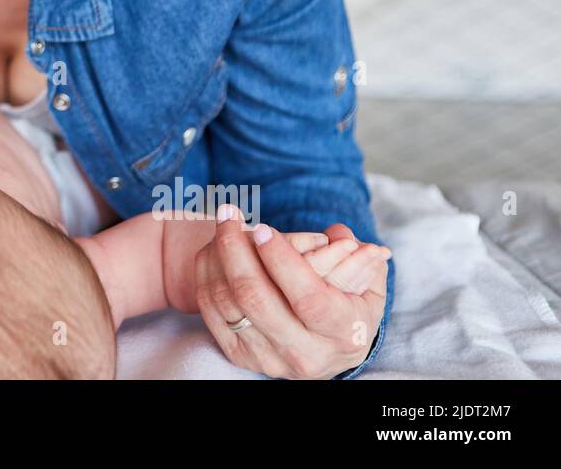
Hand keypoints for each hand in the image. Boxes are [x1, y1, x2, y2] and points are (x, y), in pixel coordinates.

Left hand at [194, 209, 389, 378]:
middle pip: (256, 298)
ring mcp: (268, 357)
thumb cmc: (349, 311)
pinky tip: (211, 248)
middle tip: (228, 213)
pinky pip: (211, 311)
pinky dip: (205, 275)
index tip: (262, 228)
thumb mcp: (367, 287)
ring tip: (221, 224)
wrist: (326, 354)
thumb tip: (340, 234)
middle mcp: (303, 352)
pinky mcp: (240, 355)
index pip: (308, 297)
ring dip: (216, 256)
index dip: (282, 260)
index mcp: (342, 333)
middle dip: (235, 249)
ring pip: (227, 302)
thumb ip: (361, 258)